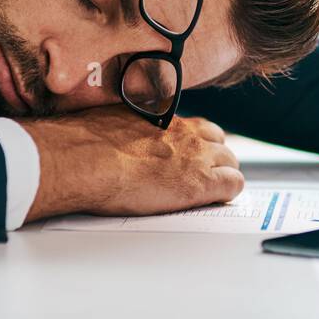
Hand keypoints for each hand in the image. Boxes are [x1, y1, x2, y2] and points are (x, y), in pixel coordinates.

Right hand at [18, 107, 243, 223]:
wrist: (84, 160)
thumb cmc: (85, 144)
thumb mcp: (107, 122)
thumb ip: (123, 125)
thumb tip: (110, 131)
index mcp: (161, 117)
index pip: (193, 126)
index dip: (194, 144)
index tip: (187, 156)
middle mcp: (183, 132)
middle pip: (218, 141)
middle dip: (214, 158)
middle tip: (202, 175)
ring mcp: (196, 156)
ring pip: (230, 162)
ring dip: (222, 174)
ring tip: (210, 191)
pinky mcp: (201, 182)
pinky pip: (233, 185)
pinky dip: (227, 193)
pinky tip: (214, 201)